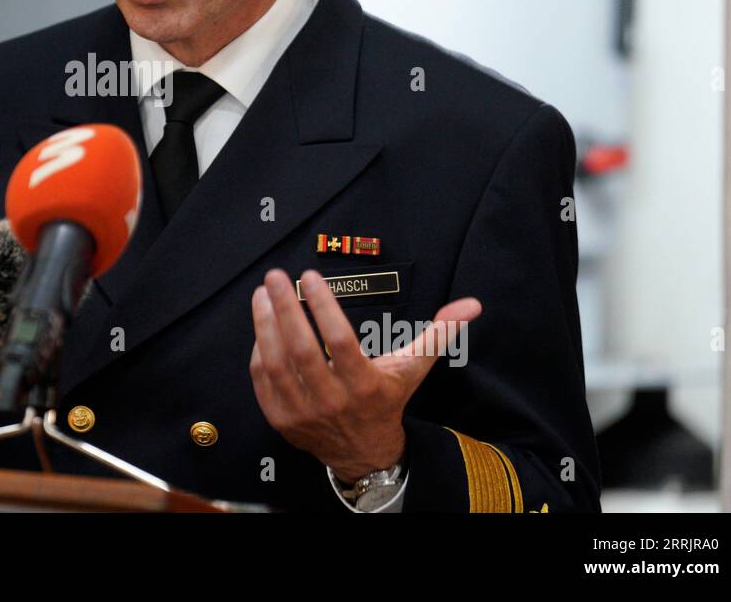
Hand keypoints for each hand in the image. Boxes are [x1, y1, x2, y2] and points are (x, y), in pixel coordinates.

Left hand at [249, 268, 481, 482]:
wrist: (364, 453)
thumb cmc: (386, 401)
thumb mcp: (413, 368)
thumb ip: (438, 333)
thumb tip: (471, 305)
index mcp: (364, 385)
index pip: (339, 340)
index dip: (322, 306)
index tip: (309, 276)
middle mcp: (331, 400)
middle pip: (301, 348)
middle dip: (284, 307)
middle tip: (275, 276)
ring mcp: (302, 412)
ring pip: (275, 362)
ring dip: (264, 324)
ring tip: (262, 293)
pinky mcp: (281, 418)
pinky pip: (262, 379)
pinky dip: (259, 350)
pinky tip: (262, 325)